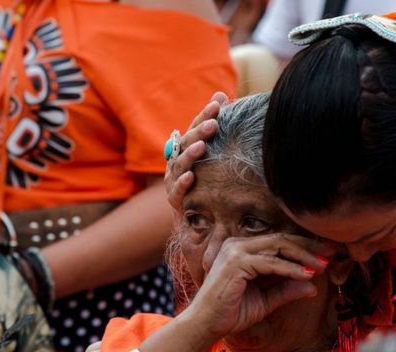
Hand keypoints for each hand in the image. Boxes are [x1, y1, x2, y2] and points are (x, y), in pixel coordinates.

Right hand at [164, 92, 228, 210]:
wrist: (192, 212)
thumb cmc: (203, 177)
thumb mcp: (209, 150)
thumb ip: (213, 124)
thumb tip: (222, 94)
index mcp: (186, 147)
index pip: (194, 127)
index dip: (205, 115)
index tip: (218, 103)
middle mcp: (176, 160)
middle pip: (186, 143)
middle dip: (199, 132)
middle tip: (213, 124)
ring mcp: (173, 179)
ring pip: (180, 164)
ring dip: (190, 155)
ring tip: (202, 147)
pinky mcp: (174, 199)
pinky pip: (176, 190)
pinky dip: (182, 183)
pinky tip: (190, 176)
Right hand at [184, 233, 332, 338]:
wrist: (206, 325)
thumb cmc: (231, 313)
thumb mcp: (266, 300)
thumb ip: (287, 289)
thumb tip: (313, 286)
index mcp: (243, 249)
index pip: (279, 242)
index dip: (304, 248)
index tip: (327, 256)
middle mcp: (238, 244)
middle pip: (282, 239)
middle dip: (309, 247)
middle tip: (333, 253)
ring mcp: (236, 251)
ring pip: (279, 246)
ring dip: (304, 256)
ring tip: (324, 265)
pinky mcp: (236, 263)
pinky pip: (271, 263)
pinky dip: (292, 269)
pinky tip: (309, 275)